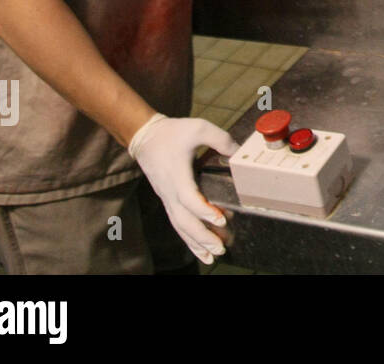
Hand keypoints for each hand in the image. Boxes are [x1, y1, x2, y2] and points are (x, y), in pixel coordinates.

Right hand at [128, 113, 240, 264]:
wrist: (146, 138)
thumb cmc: (173, 132)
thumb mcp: (199, 127)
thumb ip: (220, 139)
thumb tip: (237, 153)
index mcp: (177, 174)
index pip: (188, 198)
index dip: (204, 211)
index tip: (220, 219)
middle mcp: (170, 191)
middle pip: (184, 220)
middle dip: (202, 237)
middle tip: (220, 248)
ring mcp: (167, 198)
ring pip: (180, 226)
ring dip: (196, 243)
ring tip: (213, 256)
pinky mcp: (168, 200)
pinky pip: (178, 223)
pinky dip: (188, 238)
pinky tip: (200, 249)